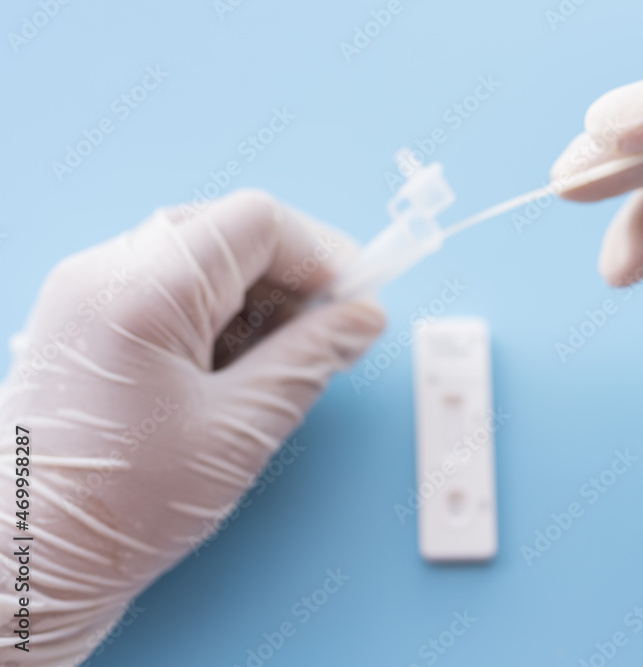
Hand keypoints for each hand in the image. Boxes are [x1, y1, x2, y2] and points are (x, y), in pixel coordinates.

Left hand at [0, 190, 384, 664]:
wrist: (28, 560)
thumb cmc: (123, 506)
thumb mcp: (239, 429)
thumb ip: (311, 357)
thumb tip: (364, 317)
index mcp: (142, 290)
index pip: (257, 222)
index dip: (322, 254)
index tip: (357, 303)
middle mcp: (105, 270)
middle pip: (229, 230)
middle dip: (292, 276)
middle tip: (327, 334)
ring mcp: (88, 289)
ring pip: (202, 253)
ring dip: (256, 296)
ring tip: (276, 362)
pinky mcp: (86, 315)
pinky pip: (169, 281)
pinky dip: (217, 311)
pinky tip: (231, 365)